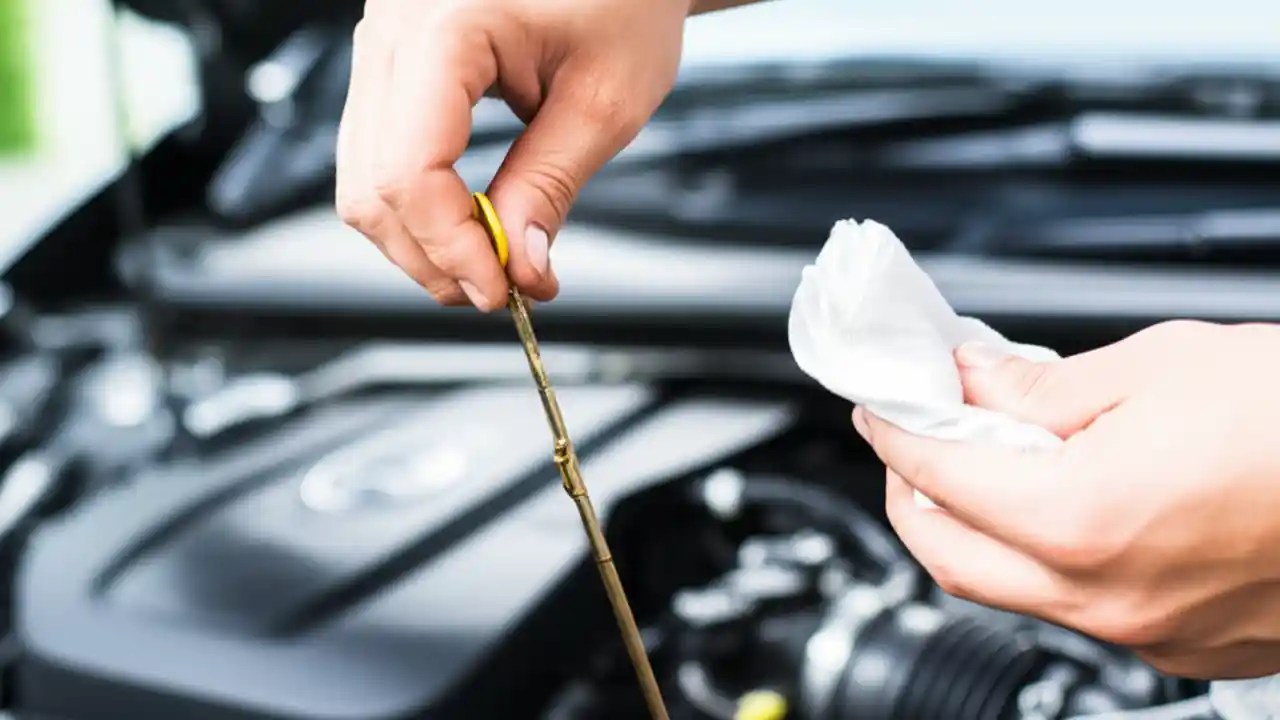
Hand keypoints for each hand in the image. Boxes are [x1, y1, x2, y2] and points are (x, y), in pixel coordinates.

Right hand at [335, 0, 691, 309]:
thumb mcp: (606, 101)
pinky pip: (376, 155)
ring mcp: (381, 43)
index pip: (410, 171)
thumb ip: (550, 187)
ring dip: (421, 240)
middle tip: (502, 290)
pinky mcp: (390, 62)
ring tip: (491, 264)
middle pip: (372, 187)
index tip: (502, 291)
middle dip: (434, 256)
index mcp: (445, 26)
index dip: (452, 249)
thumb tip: (518, 270)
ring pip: (362, 180)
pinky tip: (469, 226)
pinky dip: (418, 206)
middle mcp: (392, 30)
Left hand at [853, 320, 1279, 678]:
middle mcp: (1105, 597)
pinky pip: (1072, 608)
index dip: (894, 427)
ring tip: (979, 461)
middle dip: (908, 489)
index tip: (882, 400)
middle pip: (945, 552)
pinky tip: (1054, 506)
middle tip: (912, 433)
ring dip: (968, 526)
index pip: (936, 473)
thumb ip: (1041, 384)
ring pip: (1003, 589)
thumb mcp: (1160, 365)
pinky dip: (1038, 557)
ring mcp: (1145, 634)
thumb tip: (973, 381)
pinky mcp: (1184, 648)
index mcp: (1083, 521)